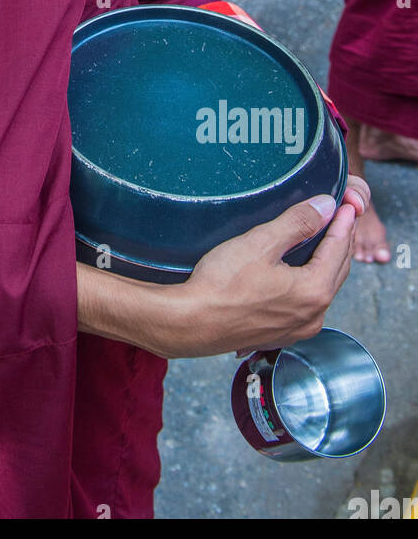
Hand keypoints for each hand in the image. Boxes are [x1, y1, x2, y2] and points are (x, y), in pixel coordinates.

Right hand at [76, 177, 368, 358]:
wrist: (191, 323)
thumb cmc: (221, 284)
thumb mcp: (260, 243)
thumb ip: (298, 223)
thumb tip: (326, 207)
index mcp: (314, 291)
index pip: (338, 248)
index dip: (344, 223)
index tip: (347, 203)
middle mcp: (314, 316)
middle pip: (336, 270)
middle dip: (340, 242)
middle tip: (340, 218)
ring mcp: (297, 329)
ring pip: (323, 289)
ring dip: (326, 263)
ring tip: (323, 241)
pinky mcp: (280, 335)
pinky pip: (306, 304)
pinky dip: (310, 282)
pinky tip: (299, 272)